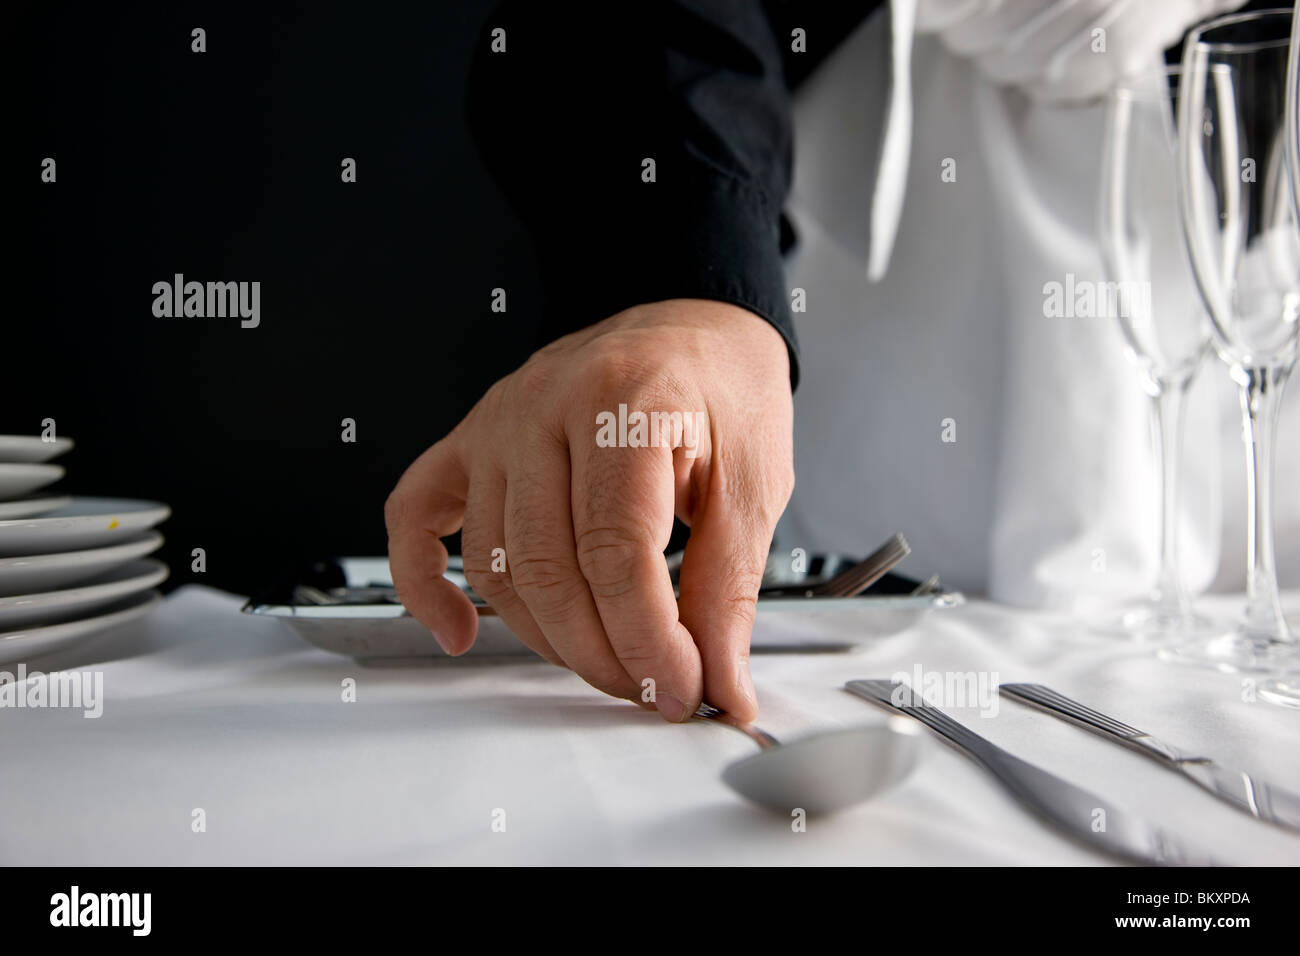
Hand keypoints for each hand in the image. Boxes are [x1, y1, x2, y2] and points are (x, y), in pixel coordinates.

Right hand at [385, 298, 793, 721]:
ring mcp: (496, 422)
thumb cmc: (725, 391)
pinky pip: (415, 517)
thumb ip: (728, 587)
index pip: (617, 554)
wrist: (694, 326)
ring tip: (604, 662)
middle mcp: (543, 404)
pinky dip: (425, 584)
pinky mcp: (470, 441)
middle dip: (603, 653)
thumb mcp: (754, 483)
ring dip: (545, 636)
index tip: (683, 686)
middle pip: (547, 569)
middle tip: (651, 688)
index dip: (649, 641)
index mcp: (625, 401)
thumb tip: (719, 681)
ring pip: (494, 563)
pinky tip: (458, 631)